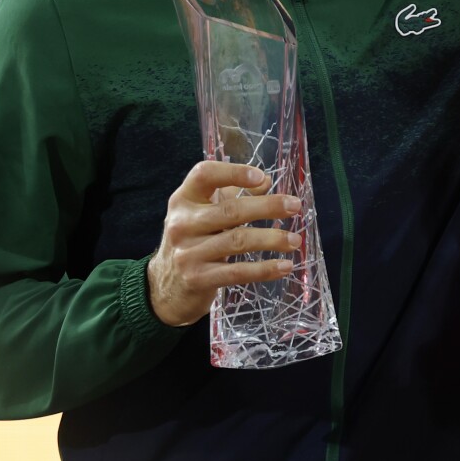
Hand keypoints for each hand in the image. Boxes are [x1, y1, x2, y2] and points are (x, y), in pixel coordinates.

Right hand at [147, 160, 304, 327]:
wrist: (164, 288)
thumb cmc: (193, 241)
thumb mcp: (206, 213)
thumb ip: (232, 194)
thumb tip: (266, 182)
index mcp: (183, 199)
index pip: (204, 175)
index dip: (233, 172)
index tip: (261, 177)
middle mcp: (182, 223)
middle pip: (230, 210)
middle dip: (267, 207)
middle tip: (295, 206)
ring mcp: (188, 252)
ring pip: (237, 240)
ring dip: (272, 239)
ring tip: (295, 240)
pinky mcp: (197, 278)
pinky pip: (237, 272)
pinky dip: (264, 269)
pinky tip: (284, 266)